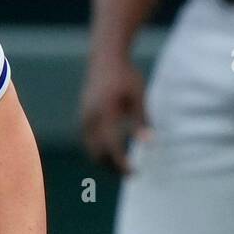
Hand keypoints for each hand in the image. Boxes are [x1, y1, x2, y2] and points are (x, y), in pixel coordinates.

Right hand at [79, 51, 150, 173]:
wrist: (105, 58)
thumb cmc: (126, 76)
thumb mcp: (138, 96)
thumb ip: (142, 121)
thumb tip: (150, 143)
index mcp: (105, 112)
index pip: (111, 146)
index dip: (121, 163)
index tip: (134, 172)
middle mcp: (90, 117)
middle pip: (97, 152)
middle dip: (112, 167)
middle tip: (131, 174)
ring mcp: (84, 117)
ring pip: (90, 148)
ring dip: (104, 160)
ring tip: (122, 166)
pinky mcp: (83, 116)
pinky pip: (88, 140)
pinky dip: (99, 150)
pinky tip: (113, 152)